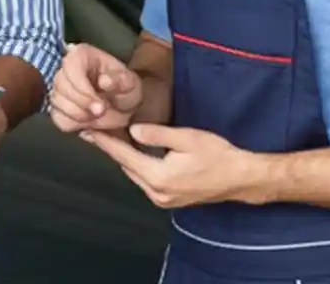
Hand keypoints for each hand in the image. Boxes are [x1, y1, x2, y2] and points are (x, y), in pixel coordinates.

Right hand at [49, 43, 142, 132]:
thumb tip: (104, 82)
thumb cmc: (124, 90)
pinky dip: (73, 124)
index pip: (71, 66)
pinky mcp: (57, 107)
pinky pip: (58, 118)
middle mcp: (66, 69)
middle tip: (101, 112)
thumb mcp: (130, 83)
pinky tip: (88, 121)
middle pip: (61, 86)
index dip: (83, 88)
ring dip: (79, 115)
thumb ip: (119, 80)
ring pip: (58, 103)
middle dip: (82, 104)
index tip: (100, 105)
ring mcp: (59, 89)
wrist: (123, 108)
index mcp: (81, 56)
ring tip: (97, 116)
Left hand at [80, 125, 267, 208]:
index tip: (88, 131)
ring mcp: (162, 199)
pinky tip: (133, 152)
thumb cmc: (218, 155)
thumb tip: (133, 130)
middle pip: (126, 166)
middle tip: (95, 130)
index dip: (105, 142)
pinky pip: (145, 180)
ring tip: (110, 138)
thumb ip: (157, 134)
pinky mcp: (169, 199)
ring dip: (124, 157)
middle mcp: (156, 192)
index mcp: (158, 177)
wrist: (240, 178)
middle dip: (111, 148)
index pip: (123, 156)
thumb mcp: (187, 138)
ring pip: (135, 174)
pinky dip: (137, 165)